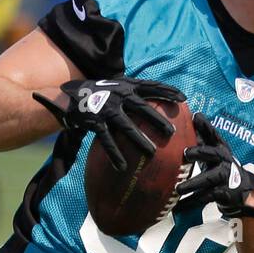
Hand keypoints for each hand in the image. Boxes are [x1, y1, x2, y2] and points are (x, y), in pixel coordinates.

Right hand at [31, 77, 186, 173]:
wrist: (70, 97)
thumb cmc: (99, 94)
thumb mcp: (117, 87)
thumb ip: (134, 92)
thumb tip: (158, 100)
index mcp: (126, 86)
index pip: (150, 86)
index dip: (167, 91)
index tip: (183, 99)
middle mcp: (117, 95)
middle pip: (142, 107)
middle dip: (157, 119)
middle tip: (172, 132)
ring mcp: (105, 109)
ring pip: (126, 126)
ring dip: (139, 140)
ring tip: (151, 153)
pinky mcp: (94, 122)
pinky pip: (106, 140)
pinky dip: (114, 154)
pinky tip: (122, 167)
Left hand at [177, 113, 253, 222]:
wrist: (242, 192)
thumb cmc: (222, 169)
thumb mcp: (214, 153)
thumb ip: (203, 138)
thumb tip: (190, 118)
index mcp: (221, 149)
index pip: (213, 134)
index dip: (205, 125)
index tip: (196, 117)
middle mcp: (224, 160)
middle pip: (212, 153)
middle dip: (199, 151)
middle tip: (186, 153)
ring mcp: (225, 177)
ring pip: (207, 179)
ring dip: (192, 184)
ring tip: (179, 189)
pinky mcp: (223, 193)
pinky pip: (204, 198)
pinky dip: (190, 203)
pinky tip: (178, 207)